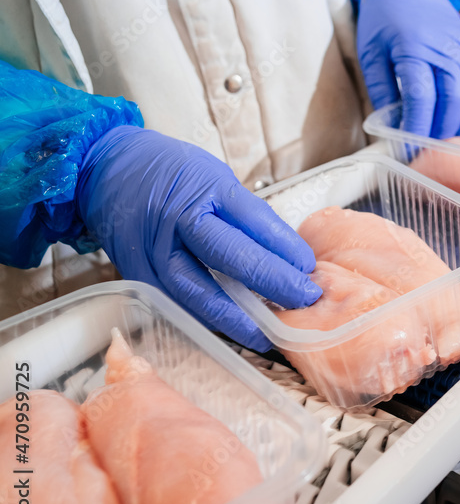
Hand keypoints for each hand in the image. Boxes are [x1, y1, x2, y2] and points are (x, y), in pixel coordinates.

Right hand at [76, 126, 320, 350]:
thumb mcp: (216, 178)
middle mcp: (179, 220)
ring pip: (201, 292)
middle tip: (304, 302)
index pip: (256, 223)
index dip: (287, 251)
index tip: (310, 270)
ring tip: (270, 334)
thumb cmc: (171, 173)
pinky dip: (207, 321)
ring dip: (240, 318)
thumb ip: (248, 217)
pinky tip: (232, 331)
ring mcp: (155, 250)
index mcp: (207, 189)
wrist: (105, 169)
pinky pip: (177, 304)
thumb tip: (290, 257)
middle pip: (233, 257)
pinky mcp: (139, 275)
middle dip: (274, 284)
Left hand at [357, 0, 459, 138]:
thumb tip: (394, 128)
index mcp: (413, 45)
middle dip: (442, 130)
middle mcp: (445, 45)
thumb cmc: (382, 22)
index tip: (410, 148)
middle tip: (428, 148)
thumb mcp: (369, 56)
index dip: (418, 127)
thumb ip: (382, 93)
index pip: (421, 97)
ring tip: (445, 139)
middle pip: (454, 98)